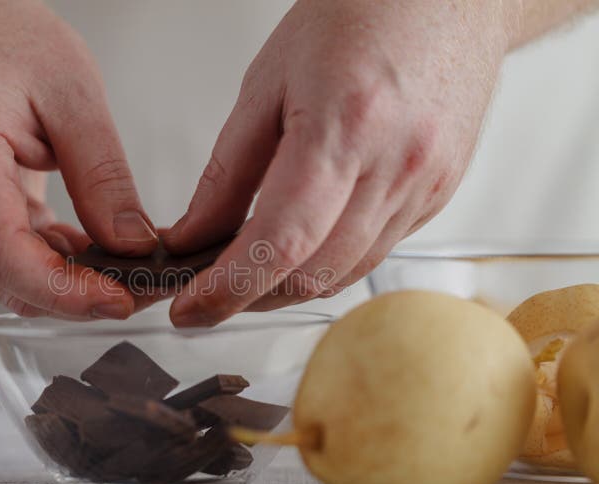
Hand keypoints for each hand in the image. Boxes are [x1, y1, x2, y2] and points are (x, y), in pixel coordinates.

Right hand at [0, 1, 157, 318]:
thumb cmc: (5, 40)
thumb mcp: (73, 95)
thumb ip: (102, 176)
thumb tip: (134, 244)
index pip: (4, 254)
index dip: (64, 292)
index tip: (119, 301)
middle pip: (10, 278)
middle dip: (80, 296)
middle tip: (144, 289)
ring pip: (14, 275)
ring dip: (73, 283)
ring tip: (131, 270)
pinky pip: (15, 253)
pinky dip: (59, 261)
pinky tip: (98, 249)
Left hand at [164, 0, 516, 325]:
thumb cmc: (358, 18)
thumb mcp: (267, 84)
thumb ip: (227, 171)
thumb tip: (194, 235)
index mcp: (346, 127)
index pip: (280, 243)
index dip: (228, 288)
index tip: (191, 308)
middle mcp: (396, 166)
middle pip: (312, 273)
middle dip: (250, 297)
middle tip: (208, 294)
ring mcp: (425, 187)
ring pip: (344, 274)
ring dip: (288, 288)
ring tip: (247, 275)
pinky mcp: (438, 197)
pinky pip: (374, 253)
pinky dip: (328, 265)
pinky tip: (301, 251)